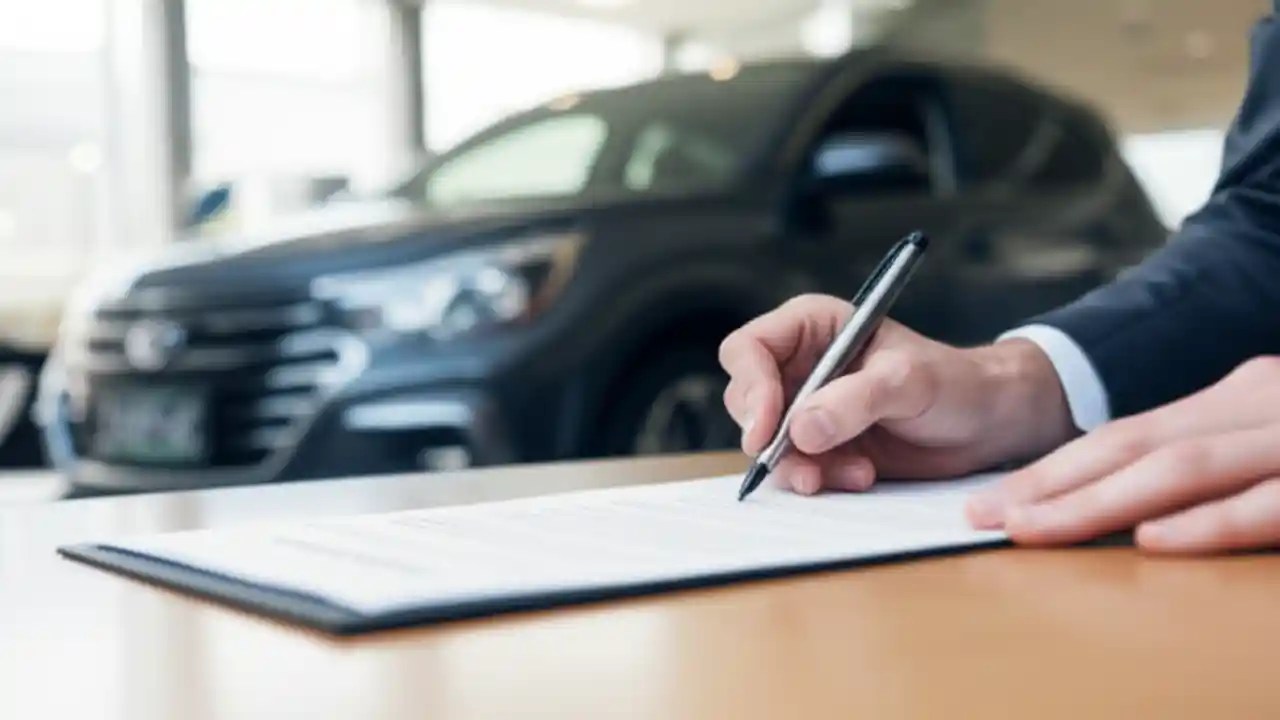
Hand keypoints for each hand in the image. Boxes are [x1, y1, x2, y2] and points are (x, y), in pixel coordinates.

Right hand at [719, 295, 1076, 494]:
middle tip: (805, 464)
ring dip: (800, 466)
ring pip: (766, 442)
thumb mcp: (909, 381)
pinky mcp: (820, 445)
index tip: (767, 429)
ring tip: (853, 473)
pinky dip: (820, 479)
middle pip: (746, 400)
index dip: (750, 388)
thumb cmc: (954, 382)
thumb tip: (802, 429)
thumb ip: (855, 400)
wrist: (985, 423)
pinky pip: (794, 467)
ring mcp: (807, 407)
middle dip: (771, 437)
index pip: (749, 350)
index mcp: (812, 327)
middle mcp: (800, 365)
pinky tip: (861, 476)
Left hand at [968, 357, 1279, 553]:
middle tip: (978, 515)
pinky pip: (1264, 505)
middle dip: (1048, 484)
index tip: (990, 502)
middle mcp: (1257, 406)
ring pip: (1179, 469)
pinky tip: (1150, 541)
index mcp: (1237, 400)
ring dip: (1096, 501)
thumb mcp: (1274, 436)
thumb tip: (1137, 508)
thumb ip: (1216, 459)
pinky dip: (1205, 523)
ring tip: (1028, 528)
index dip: (1052, 470)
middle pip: (1131, 446)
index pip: (1124, 436)